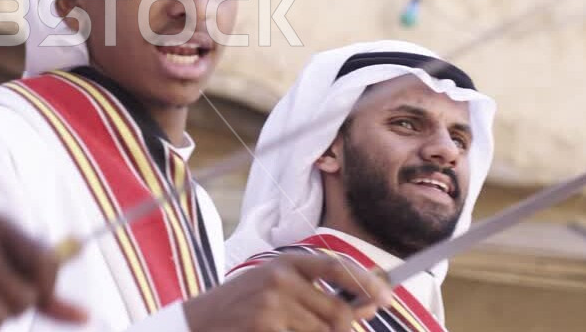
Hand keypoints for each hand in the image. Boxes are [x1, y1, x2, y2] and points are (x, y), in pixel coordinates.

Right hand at [183, 253, 392, 331]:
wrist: (199, 321)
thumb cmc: (243, 306)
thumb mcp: (276, 287)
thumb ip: (316, 291)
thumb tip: (371, 300)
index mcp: (285, 261)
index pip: (336, 267)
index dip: (365, 282)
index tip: (386, 296)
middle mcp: (280, 277)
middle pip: (338, 311)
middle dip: (346, 327)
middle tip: (341, 329)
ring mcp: (272, 302)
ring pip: (323, 331)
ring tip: (287, 327)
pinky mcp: (265, 324)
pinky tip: (274, 331)